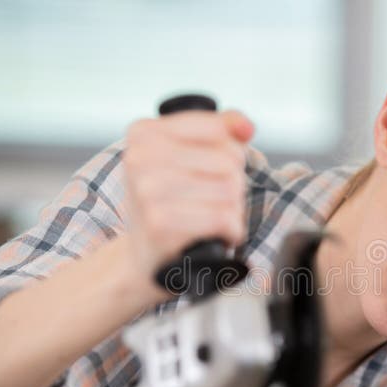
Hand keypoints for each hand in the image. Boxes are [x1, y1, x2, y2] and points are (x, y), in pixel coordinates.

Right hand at [122, 109, 254, 283]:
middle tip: (210, 203)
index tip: (213, 172)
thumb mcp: (187, 158)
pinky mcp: (160, 224)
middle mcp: (140, 157)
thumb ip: (221, 131)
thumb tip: (245, 127)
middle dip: (233, 185)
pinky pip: (224, 218)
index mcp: (144, 133)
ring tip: (209, 220)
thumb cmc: (171, 204)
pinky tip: (215, 236)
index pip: (218, 128)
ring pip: (230, 189)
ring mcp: (147, 191)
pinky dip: (231, 231)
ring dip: (233, 211)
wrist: (144, 259)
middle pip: (229, 160)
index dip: (231, 153)